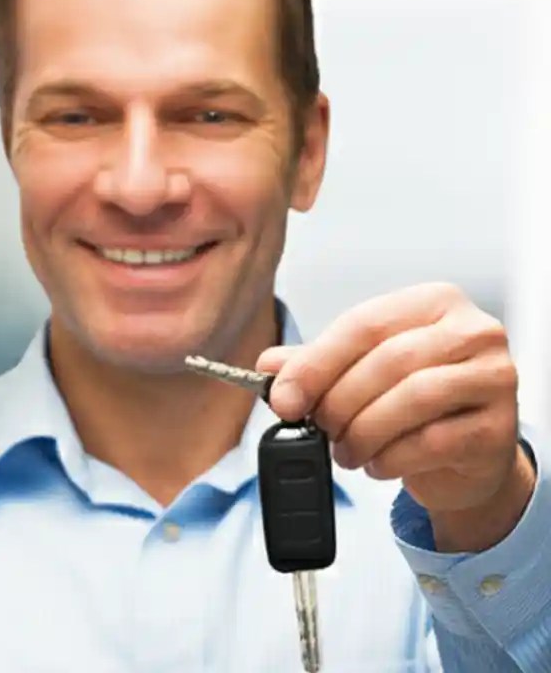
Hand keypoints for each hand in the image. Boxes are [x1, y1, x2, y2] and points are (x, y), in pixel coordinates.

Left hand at [257, 283, 534, 551]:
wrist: (467, 455)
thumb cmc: (416, 404)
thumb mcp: (362, 372)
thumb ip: (315, 364)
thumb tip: (268, 366)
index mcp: (434, 303)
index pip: (363, 324)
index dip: (315, 364)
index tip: (283, 398)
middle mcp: (473, 331)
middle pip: (388, 361)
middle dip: (339, 402)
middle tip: (317, 428)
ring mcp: (494, 377)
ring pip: (412, 399)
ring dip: (364, 432)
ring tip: (345, 450)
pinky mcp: (499, 428)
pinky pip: (433, 442)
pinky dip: (392, 458)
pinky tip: (377, 464)